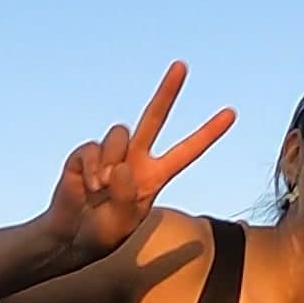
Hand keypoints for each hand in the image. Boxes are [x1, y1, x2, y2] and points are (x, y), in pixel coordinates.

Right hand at [44, 62, 238, 264]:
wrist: (72, 237)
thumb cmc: (105, 233)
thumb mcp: (126, 223)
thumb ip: (129, 197)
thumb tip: (123, 168)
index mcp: (155, 175)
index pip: (187, 151)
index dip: (208, 133)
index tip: (231, 113)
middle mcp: (136, 158)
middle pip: (154, 117)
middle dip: (167, 91)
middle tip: (182, 65)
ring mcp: (111, 154)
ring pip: (120, 135)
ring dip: (111, 165)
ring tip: (101, 192)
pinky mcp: (87, 154)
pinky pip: (94, 149)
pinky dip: (91, 171)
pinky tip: (87, 188)